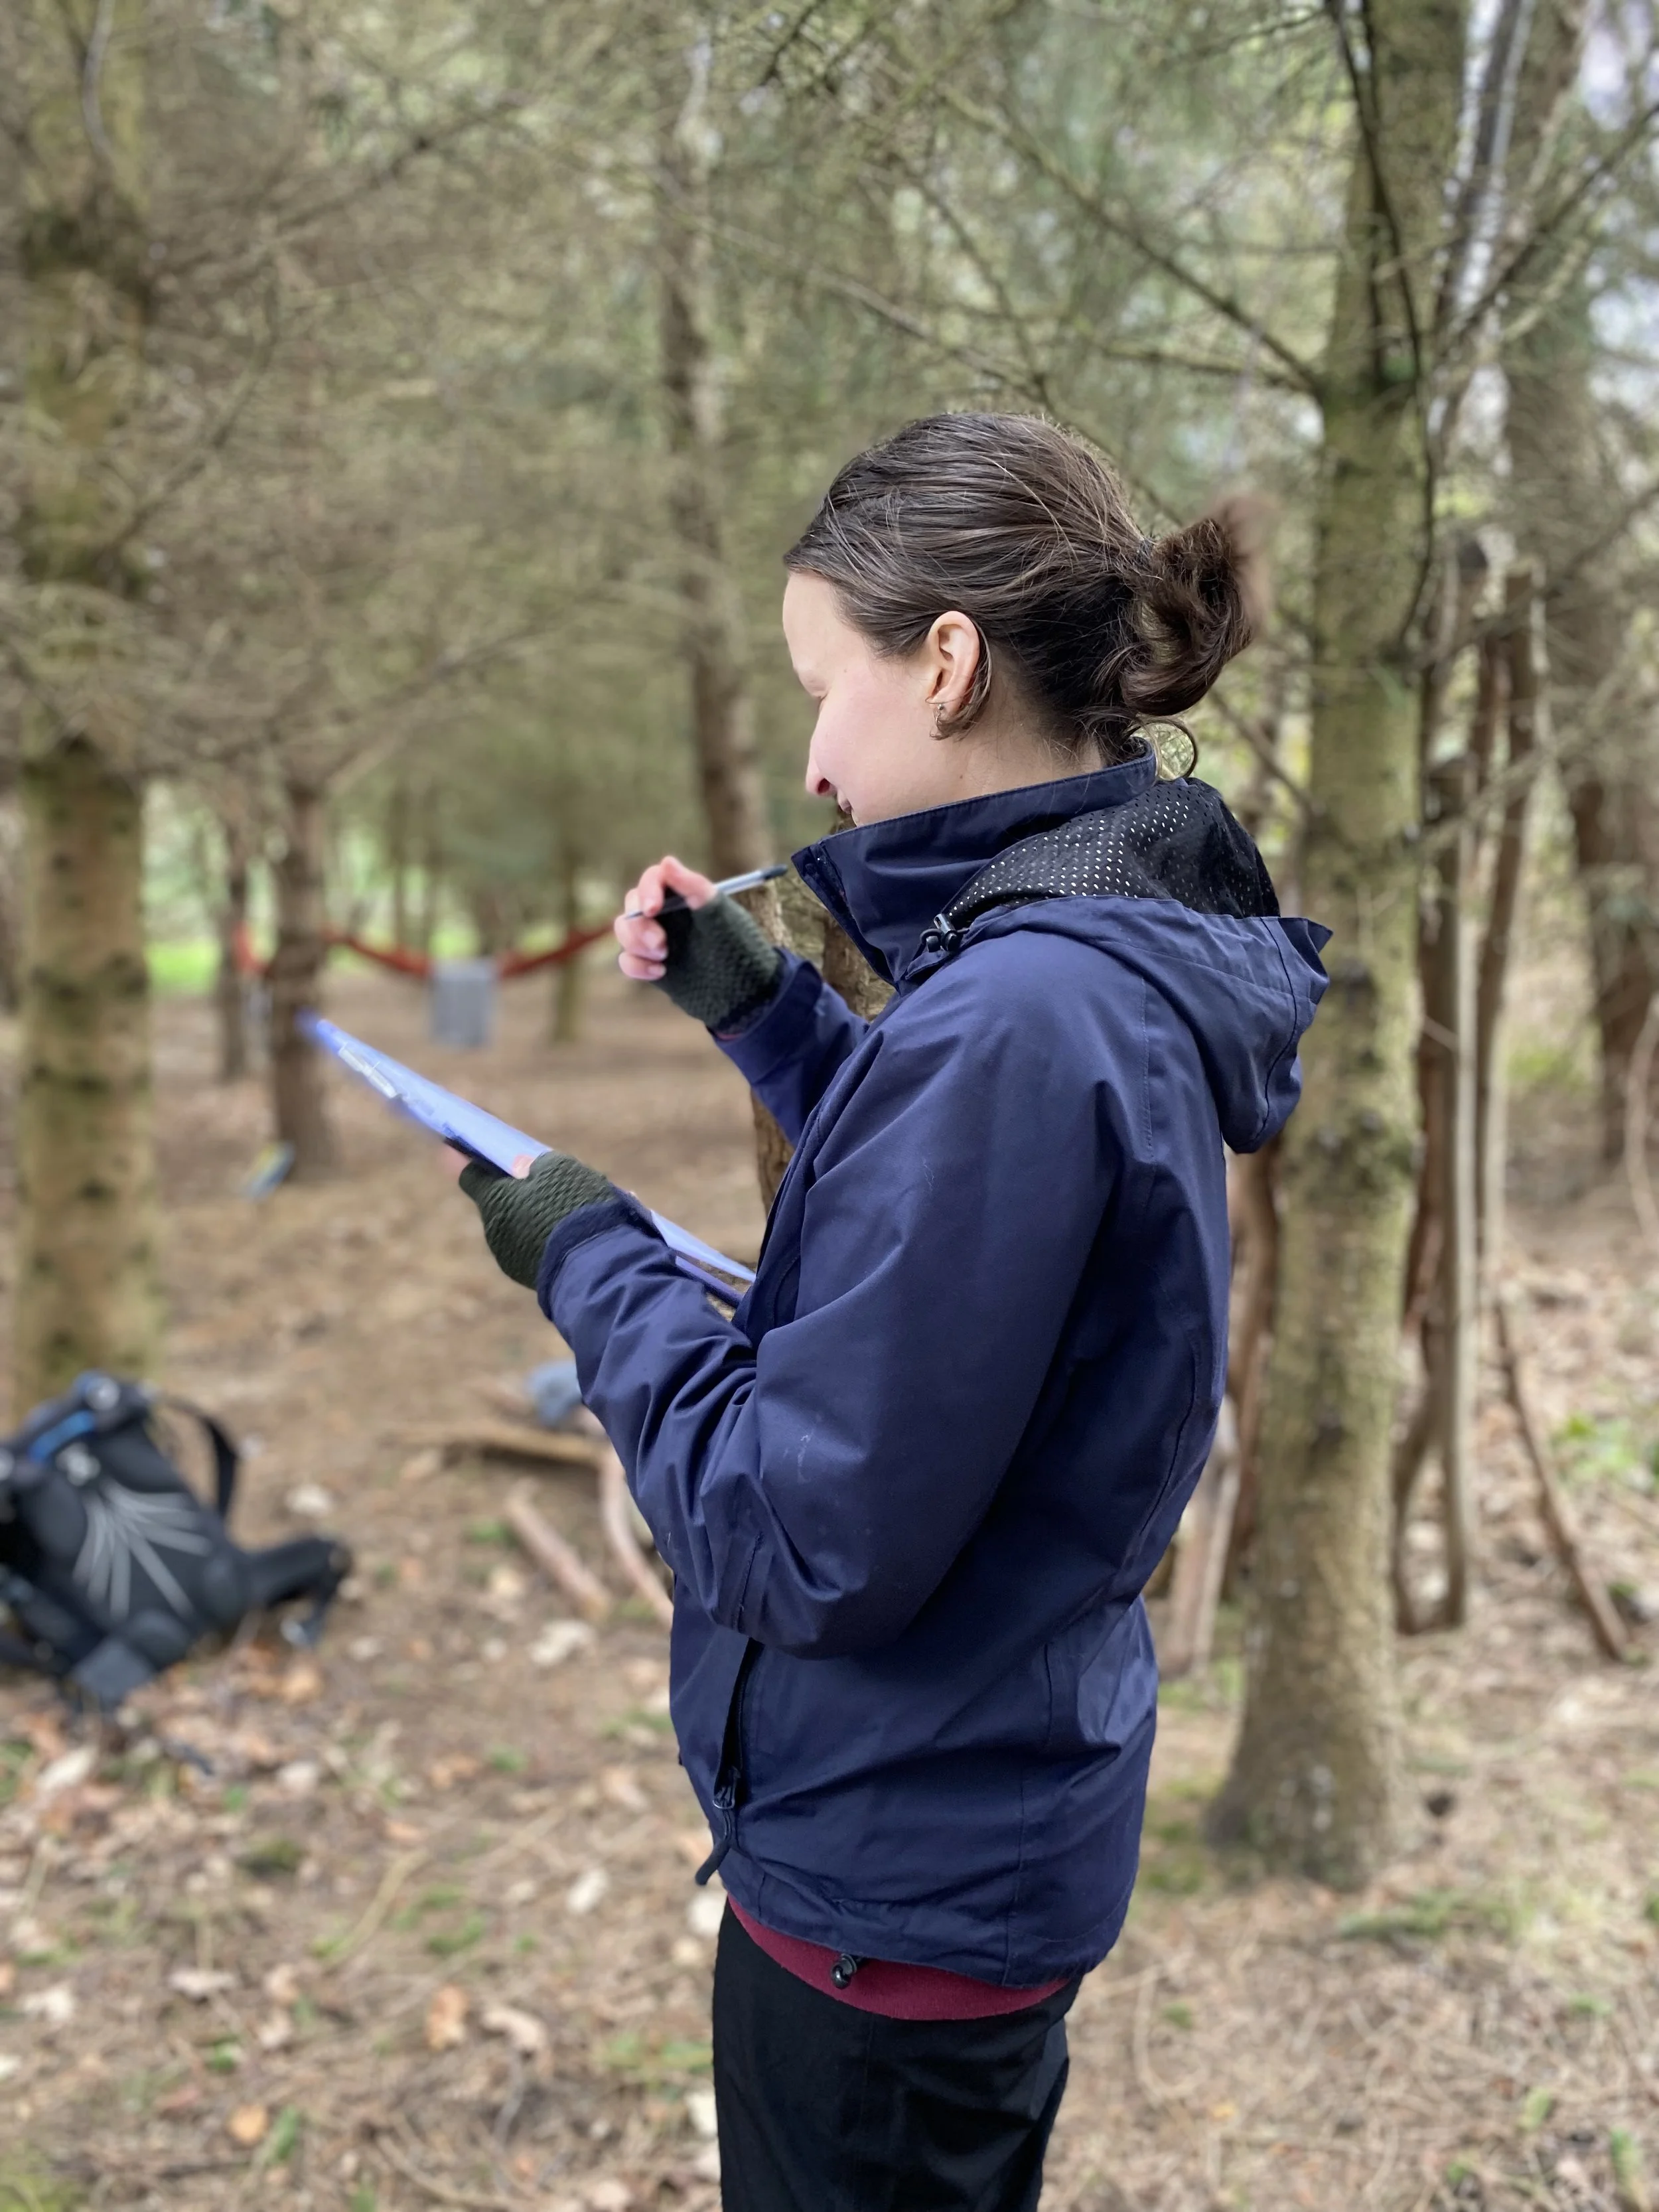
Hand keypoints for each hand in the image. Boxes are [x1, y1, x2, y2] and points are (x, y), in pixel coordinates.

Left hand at [458, 1150, 615, 1288]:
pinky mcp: (531, 1276)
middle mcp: (494, 1230)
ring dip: (533, 1214)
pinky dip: (545, 1236)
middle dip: (514, 1190)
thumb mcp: (558, 1169)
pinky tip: (571, 1233)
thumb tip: (524, 1166)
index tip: (458, 1148)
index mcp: (494, 1199)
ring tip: (567, 1208)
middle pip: (499, 1201)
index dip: (467, 1159)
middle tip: (540, 1178)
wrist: (595, 1263)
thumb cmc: (573, 1206)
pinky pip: (534, 1247)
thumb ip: (534, 1164)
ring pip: (519, 1225)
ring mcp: (511, 1258)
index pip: (470, 1174)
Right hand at [614, 856, 784, 1031]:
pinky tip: (660, 973)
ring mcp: (656, 938)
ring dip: (636, 943)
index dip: (648, 890)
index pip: (654, 879)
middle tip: (660, 944)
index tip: (653, 909)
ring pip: (625, 930)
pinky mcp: (650, 963)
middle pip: (633, 904)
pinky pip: (626, 959)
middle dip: (640, 924)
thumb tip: (667, 861)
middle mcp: (667, 913)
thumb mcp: (720, 916)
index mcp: (684, 895)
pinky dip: (636, 966)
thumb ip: (695, 888)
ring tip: (664, 957)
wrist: (742, 993)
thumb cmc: (737, 948)